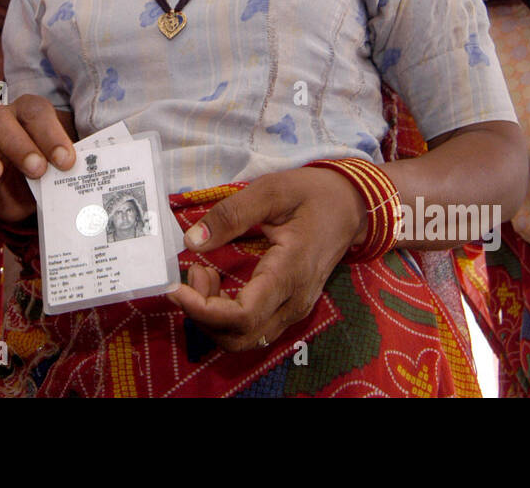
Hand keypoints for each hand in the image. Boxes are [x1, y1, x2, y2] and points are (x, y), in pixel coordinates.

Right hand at [0, 95, 74, 220]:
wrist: (30, 199)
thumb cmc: (51, 174)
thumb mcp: (65, 170)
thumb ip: (77, 166)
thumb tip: (102, 169)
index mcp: (27, 114)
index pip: (35, 110)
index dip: (50, 132)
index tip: (66, 162)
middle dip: (16, 142)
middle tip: (36, 170)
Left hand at [168, 166, 366, 351]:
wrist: (352, 206)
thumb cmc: (313, 194)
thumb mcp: (271, 191)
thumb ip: (231, 214)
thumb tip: (193, 240)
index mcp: (290, 273)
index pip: (242, 315)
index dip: (202, 310)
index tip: (177, 287)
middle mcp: (294, 301)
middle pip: (240, 337)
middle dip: (204, 315)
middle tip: (193, 275)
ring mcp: (295, 308)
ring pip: (245, 338)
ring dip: (213, 317)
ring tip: (204, 274)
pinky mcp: (290, 307)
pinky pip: (253, 328)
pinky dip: (225, 315)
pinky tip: (218, 282)